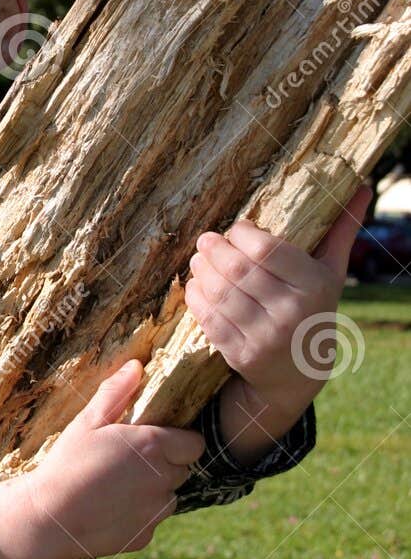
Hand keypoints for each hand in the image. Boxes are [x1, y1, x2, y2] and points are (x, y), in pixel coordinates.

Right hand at [28, 358, 205, 558]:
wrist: (49, 517)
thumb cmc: (67, 463)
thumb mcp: (87, 421)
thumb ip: (116, 392)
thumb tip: (137, 366)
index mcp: (154, 446)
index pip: (194, 443)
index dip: (178, 440)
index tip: (155, 440)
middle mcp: (163, 479)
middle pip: (182, 469)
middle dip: (164, 464)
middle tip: (129, 461)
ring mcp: (156, 511)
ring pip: (168, 497)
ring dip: (154, 491)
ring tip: (117, 486)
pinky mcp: (146, 536)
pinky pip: (151, 521)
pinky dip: (138, 516)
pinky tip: (109, 509)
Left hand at [184, 183, 372, 448]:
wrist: (299, 373)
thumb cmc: (313, 308)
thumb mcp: (331, 272)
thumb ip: (341, 230)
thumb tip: (361, 186)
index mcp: (314, 285)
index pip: (265, 249)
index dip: (241, 234)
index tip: (236, 230)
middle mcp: (291, 312)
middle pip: (237, 269)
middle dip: (214, 249)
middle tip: (207, 240)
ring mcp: (266, 337)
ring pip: (219, 292)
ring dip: (201, 270)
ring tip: (199, 259)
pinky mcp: (241, 355)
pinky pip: (208, 318)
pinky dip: (196, 297)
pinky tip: (197, 285)